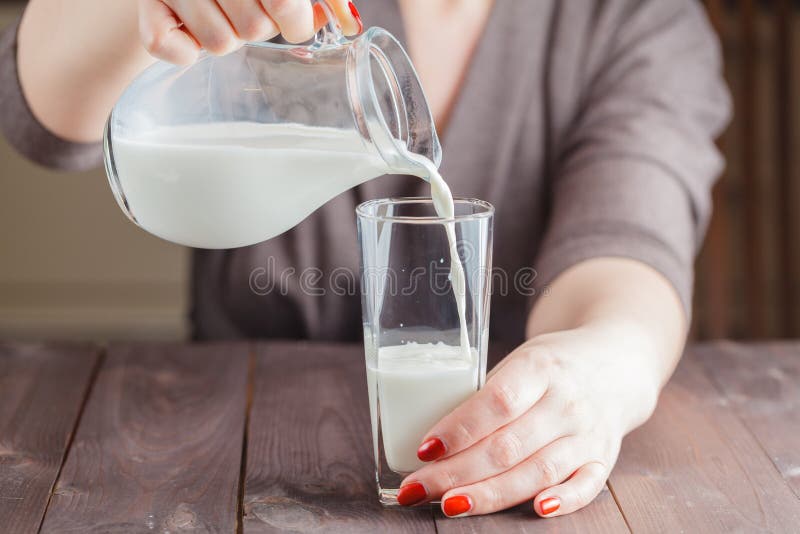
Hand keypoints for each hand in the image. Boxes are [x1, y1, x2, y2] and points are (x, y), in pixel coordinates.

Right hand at [138, 0, 362, 64]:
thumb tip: (350, 25)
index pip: (285, 4)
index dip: (296, 21)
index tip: (290, 16)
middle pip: (255, 28)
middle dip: (260, 28)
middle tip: (247, 10)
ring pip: (219, 44)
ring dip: (226, 39)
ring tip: (221, 16)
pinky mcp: (146, 6)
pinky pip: (171, 50)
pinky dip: (185, 53)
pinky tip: (191, 32)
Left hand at [397, 322, 661, 516]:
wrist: (617, 363)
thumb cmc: (554, 364)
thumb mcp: (521, 360)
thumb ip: (489, 395)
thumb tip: (436, 440)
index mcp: (540, 367)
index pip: (496, 402)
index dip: (458, 429)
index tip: (424, 449)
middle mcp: (566, 402)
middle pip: (507, 446)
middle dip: (456, 472)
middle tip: (416, 488)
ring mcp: (588, 433)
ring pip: (537, 471)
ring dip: (491, 494)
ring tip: (451, 505)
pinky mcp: (604, 458)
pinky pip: (586, 486)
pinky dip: (563, 500)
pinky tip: (534, 510)